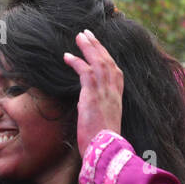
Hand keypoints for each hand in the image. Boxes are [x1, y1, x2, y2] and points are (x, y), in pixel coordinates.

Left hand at [63, 29, 122, 156]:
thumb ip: (96, 109)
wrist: (105, 150)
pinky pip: (85, 72)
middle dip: (97, 45)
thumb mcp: (103, 121)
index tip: (99, 48)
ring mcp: (105, 92)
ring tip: (80, 36)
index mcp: (117, 97)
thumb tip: (85, 106)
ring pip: (98, 61)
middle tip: (87, 33)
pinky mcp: (93, 95)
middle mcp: (113, 91)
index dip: (107, 57)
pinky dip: (76, 62)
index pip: (115, 71)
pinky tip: (67, 56)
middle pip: (107, 61)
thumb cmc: (103, 142)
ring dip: (88, 47)